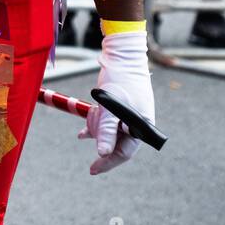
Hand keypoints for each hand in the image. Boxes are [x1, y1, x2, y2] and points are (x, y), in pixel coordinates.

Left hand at [78, 29, 154, 175]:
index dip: (108, 162)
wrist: (122, 56)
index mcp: (141, 126)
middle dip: (99, 136)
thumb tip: (103, 153)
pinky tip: (83, 132)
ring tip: (91, 113)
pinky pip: (106, 122)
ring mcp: (128, 116)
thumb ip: (107, 130)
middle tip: (85, 130)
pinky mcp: (119, 108)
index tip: (92, 169)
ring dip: (96, 126)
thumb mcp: (110, 106)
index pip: (124, 152)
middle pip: (115, 142)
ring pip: (108, 132)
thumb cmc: (120, 79)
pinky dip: (95, 124)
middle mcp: (136, 124)